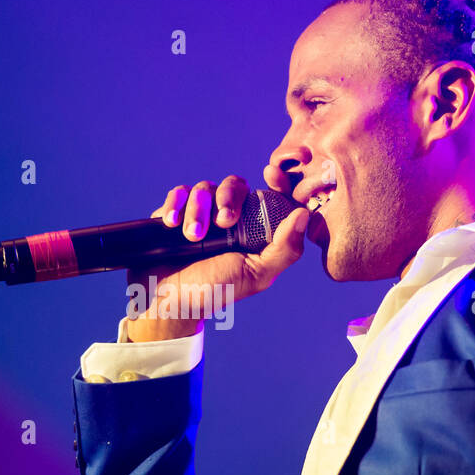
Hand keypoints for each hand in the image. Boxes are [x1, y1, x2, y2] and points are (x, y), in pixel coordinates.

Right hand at [123, 175, 309, 341]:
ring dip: (198, 210)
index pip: (268, 194)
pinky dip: (176, 204)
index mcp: (252, 229)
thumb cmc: (216, 291)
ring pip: (205, 188)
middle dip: (228, 198)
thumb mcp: (256, 274)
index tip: (271, 173)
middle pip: (235, 185)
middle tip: (222, 223)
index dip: (275, 179)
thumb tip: (304, 214)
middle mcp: (228, 218)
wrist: (170, 301)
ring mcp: (200, 213)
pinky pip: (180, 192)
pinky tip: (172, 224)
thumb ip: (285, 249)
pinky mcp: (175, 212)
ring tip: (192, 237)